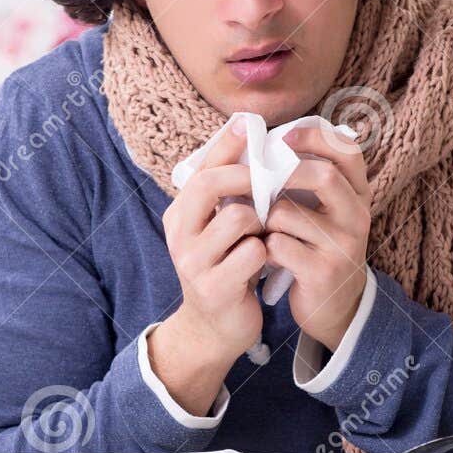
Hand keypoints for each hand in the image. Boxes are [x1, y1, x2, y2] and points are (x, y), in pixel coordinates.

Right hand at [149, 122, 268, 413]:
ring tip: (267, 233)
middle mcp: (178, 235)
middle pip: (209, 185)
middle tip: (273, 178)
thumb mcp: (217, 229)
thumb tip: (247, 139)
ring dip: (262, 221)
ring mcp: (193, 262)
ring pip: (238, 217)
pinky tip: (267, 262)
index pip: (201, 168)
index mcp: (179, 215)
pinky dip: (267, 252)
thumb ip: (227, 194)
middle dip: (247, 176)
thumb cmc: (225, 268)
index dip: (226, 145)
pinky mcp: (214, 288)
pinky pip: (253, 252)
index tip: (250, 124)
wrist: (214, 329)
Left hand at [264, 121, 371, 352]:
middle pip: (323, 177)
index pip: (347, 151)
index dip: (315, 137)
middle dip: (282, 174)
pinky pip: (278, 245)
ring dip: (264, 218)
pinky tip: (264, 254)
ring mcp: (342, 246)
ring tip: (260, 228)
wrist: (336, 308)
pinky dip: (262, 246)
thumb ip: (311, 181)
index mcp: (359, 196)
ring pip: (288, 213)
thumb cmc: (319, 249)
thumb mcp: (327, 213)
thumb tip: (270, 140)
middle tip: (258, 178)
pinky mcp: (322, 272)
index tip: (284, 136)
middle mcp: (357, 218)